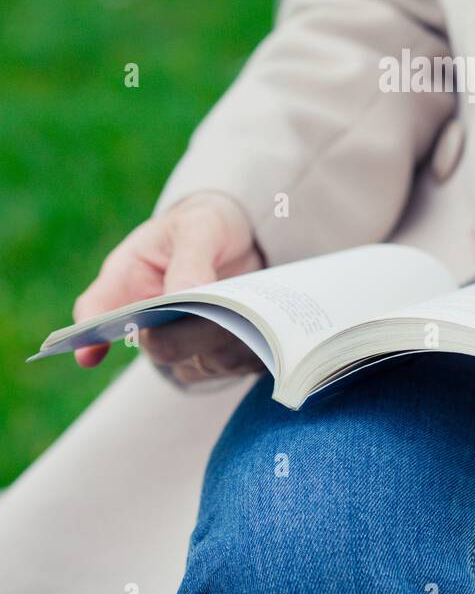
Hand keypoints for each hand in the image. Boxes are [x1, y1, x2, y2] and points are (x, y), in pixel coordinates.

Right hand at [73, 192, 264, 384]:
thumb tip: (187, 294)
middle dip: (183, 337)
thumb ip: (190, 260)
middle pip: (155, 346)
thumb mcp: (199, 227)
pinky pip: (227, 368)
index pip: (95, 313)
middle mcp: (149, 320)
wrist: (244, 237)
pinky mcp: (216, 355)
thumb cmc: (207, 224)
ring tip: (250, 322)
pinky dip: (246, 354)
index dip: (89, 336)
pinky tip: (266, 334)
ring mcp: (182, 343)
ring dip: (221, 347)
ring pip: (194, 365)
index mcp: (128, 280)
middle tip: (217, 316)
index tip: (90, 355)